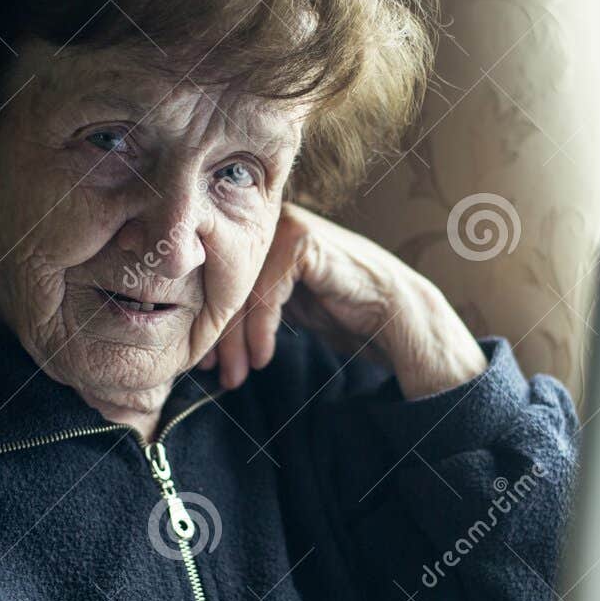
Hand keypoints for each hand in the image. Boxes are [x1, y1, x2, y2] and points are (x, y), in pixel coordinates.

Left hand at [201, 203, 487, 398]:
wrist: (395, 314)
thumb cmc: (343, 311)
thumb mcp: (286, 306)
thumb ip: (251, 306)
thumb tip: (204, 332)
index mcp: (261, 236)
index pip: (222, 285)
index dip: (213, 328)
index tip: (205, 366)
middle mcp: (269, 223)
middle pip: (228, 287)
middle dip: (221, 339)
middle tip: (216, 376)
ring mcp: (285, 226)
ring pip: (243, 291)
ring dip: (236, 341)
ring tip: (237, 375)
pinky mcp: (300, 240)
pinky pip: (265, 292)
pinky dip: (261, 330)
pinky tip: (263, 358)